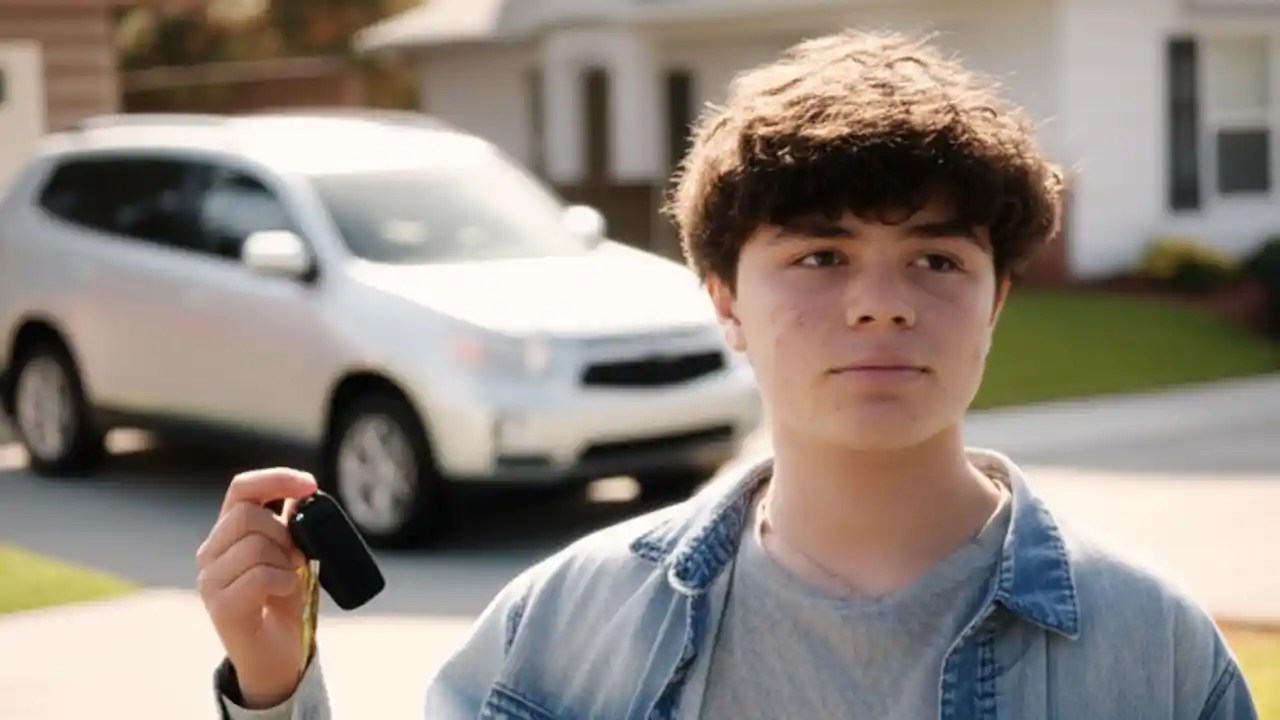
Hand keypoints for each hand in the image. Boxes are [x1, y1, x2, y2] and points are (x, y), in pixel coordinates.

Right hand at [196, 468, 317, 708]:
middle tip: (296, 559)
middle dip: (284, 533)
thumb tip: (301, 493)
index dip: (276, 478)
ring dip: (287, 563)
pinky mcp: (220, 606)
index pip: (241, 488)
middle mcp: (211, 553)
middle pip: (249, 515)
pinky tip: (284, 595)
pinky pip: (262, 576)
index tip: (310, 485)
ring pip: (256, 545)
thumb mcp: (291, 555)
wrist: (277, 656)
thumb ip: (291, 526)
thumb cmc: (283, 602)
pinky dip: (286, 583)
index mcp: (227, 533)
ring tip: (288, 581)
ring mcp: (210, 580)